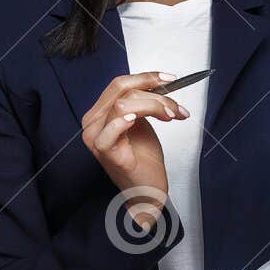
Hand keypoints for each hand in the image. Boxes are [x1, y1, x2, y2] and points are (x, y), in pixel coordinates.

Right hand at [80, 71, 187, 229]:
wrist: (146, 192)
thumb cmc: (143, 160)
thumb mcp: (143, 123)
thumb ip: (142, 103)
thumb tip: (158, 83)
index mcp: (100, 113)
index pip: (119, 84)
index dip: (146, 78)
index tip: (170, 79)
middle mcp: (93, 123)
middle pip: (122, 90)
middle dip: (156, 94)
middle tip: (175, 107)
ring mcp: (96, 138)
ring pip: (123, 105)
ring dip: (155, 106)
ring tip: (172, 116)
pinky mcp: (106, 153)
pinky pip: (111, 130)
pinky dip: (124, 121)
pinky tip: (136, 121)